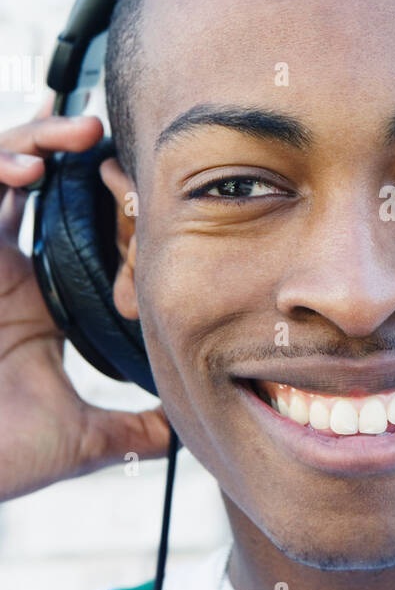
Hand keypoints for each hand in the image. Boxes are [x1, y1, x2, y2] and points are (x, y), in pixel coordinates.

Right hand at [0, 95, 170, 499]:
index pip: (60, 219)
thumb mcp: (84, 437)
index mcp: (31, 296)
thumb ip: (133, 428)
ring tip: (77, 134)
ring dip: (31, 140)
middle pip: (24, 176)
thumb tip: (182, 432)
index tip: (137, 184)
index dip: (93, 189)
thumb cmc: (3, 456)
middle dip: (61, 142)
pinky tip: (27, 170)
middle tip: (103, 133)